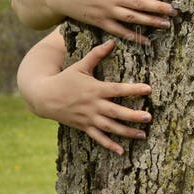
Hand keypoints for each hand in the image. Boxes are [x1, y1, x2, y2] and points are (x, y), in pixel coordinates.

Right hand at [32, 40, 152, 154]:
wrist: (44, 97)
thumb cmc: (65, 79)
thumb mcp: (80, 65)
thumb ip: (97, 54)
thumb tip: (112, 41)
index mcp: (95, 89)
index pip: (117, 89)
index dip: (133, 89)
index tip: (148, 89)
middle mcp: (93, 105)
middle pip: (116, 112)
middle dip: (132, 115)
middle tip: (148, 117)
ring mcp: (89, 118)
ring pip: (110, 127)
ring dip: (126, 132)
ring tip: (142, 134)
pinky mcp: (84, 127)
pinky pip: (98, 138)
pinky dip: (109, 145)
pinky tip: (122, 151)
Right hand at [48, 0, 178, 42]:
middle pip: (139, 2)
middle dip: (158, 7)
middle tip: (174, 11)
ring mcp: (106, 11)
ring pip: (132, 18)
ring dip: (150, 22)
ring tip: (166, 24)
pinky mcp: (101, 23)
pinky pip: (120, 32)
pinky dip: (133, 37)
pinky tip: (147, 41)